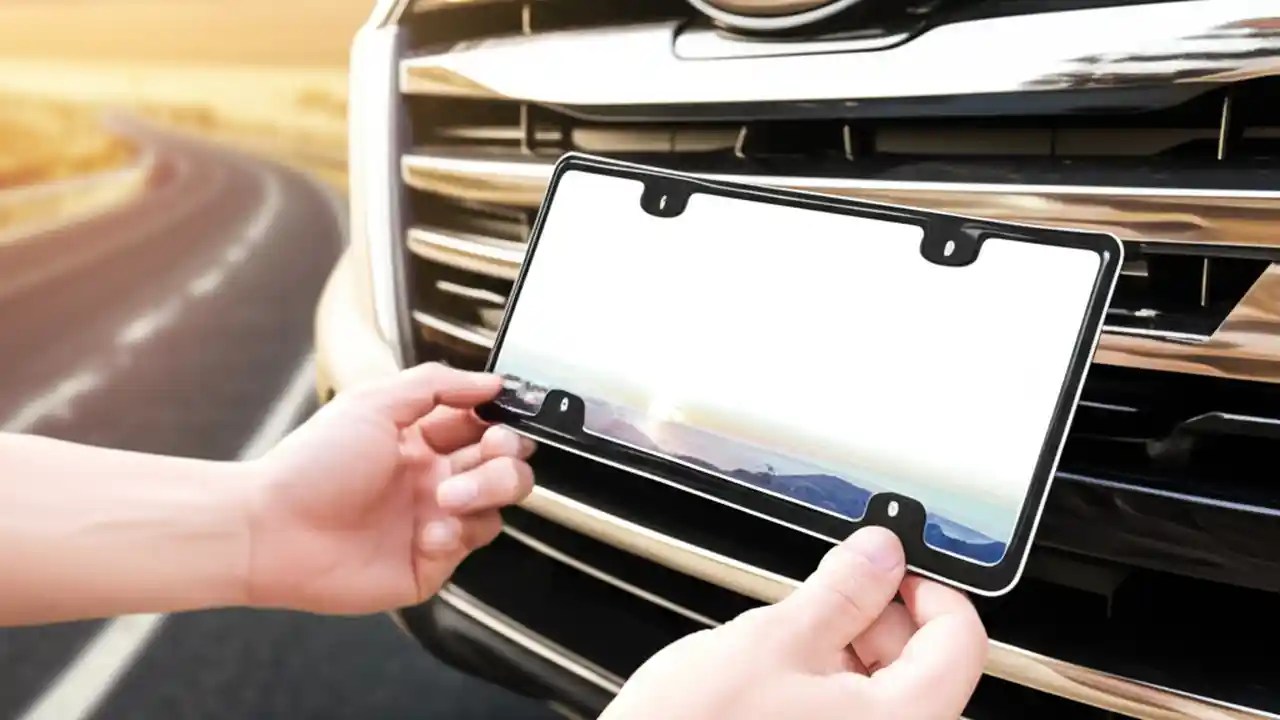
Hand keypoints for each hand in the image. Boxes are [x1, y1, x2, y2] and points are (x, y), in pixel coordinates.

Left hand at [243, 363, 534, 614]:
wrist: (273, 530)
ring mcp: (432, 521)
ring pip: (497, 506)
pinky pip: (469, 545)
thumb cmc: (310, 466)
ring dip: (483, 493)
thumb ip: (438, 384)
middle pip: (504, 466)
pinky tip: (426, 531)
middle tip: (489, 452)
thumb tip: (491, 382)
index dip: (501, 421)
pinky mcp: (429, 563)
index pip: (484, 426)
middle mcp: (431, 479)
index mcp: (420, 440)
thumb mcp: (374, 402)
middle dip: (505, 458)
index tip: (503, 416)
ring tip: (446, 495)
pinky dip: (457, 534)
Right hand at [602, 527, 986, 719]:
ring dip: (850, 653)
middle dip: (880, 619)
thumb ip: (841, 590)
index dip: (929, 587)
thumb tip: (881, 553)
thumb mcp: (773, 640)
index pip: (961, 639)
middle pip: (927, 667)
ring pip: (888, 695)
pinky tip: (784, 678)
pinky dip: (831, 689)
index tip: (891, 566)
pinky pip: (855, 719)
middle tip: (829, 597)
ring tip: (790, 641)